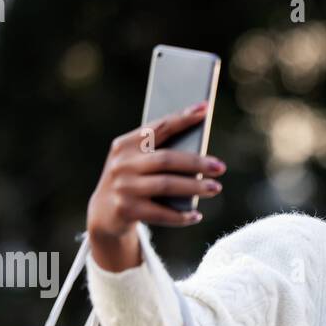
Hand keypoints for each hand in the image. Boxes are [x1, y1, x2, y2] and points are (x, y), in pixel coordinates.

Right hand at [85, 101, 225, 270]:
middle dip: (196, 162)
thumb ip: (159, 154)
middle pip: (167, 159)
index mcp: (125, 144)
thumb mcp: (137, 162)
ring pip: (166, 185)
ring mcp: (123, 187)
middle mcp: (122, 163)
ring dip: (194, 187)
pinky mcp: (127, 210)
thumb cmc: (132, 181)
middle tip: (220, 167)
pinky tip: (196, 215)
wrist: (104, 213)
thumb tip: (200, 151)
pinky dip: (180, 216)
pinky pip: (161, 213)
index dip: (183, 118)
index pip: (159, 127)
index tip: (205, 109)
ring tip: (216, 188)